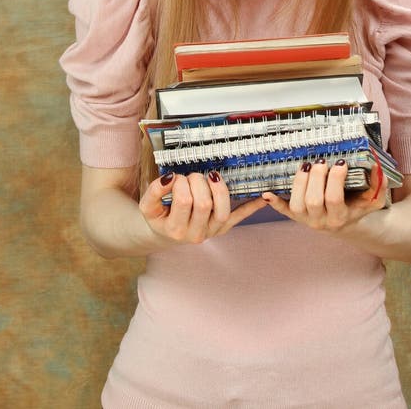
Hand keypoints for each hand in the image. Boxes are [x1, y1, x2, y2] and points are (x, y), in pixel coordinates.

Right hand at [139, 170, 265, 243]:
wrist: (164, 233)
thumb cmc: (158, 216)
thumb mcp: (147, 205)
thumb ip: (154, 191)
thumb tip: (169, 177)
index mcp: (176, 228)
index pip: (184, 200)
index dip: (181, 184)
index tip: (176, 179)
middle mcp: (195, 234)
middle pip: (204, 203)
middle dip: (198, 182)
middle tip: (191, 176)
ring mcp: (211, 232)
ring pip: (223, 210)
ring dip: (219, 189)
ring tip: (211, 177)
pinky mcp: (222, 228)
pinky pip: (238, 218)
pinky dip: (251, 208)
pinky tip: (262, 198)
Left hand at [261, 159, 387, 231]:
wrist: (349, 224)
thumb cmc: (360, 206)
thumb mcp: (374, 198)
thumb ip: (378, 183)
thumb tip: (375, 164)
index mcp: (341, 217)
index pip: (334, 198)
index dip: (335, 179)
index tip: (340, 162)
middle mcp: (322, 221)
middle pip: (313, 200)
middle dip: (316, 178)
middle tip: (320, 161)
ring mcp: (307, 220)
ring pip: (297, 204)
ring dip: (299, 183)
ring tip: (306, 166)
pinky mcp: (296, 216)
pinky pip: (283, 211)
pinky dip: (275, 203)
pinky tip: (267, 193)